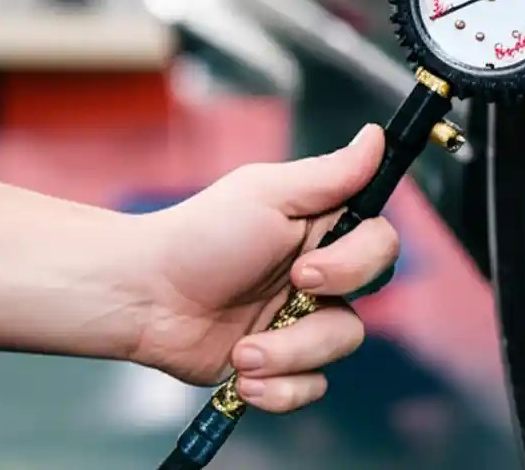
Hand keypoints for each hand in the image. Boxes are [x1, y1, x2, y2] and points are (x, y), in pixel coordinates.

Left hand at [132, 125, 396, 412]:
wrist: (144, 297)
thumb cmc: (198, 236)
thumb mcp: (266, 194)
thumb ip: (331, 173)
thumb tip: (376, 136)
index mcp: (321, 229)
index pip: (380, 244)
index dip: (357, 263)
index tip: (306, 269)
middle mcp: (320, 275)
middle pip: (369, 300)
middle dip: (322, 312)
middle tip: (282, 297)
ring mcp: (300, 320)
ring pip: (340, 346)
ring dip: (290, 353)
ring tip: (245, 352)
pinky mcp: (279, 363)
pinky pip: (310, 386)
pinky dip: (280, 388)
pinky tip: (245, 377)